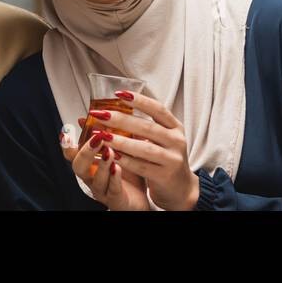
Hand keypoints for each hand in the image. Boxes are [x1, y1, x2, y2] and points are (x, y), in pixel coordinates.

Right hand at [64, 127, 150, 210]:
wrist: (140, 200)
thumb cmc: (128, 175)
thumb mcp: (118, 149)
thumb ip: (107, 133)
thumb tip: (97, 113)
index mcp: (90, 164)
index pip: (72, 154)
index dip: (66, 144)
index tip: (66, 132)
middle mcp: (92, 178)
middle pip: (79, 166)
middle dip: (85, 151)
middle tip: (96, 139)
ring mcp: (102, 190)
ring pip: (96, 179)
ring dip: (102, 164)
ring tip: (110, 151)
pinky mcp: (116, 199)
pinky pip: (112, 189)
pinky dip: (114, 178)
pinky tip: (118, 168)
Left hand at [86, 90, 198, 210]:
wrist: (180, 188)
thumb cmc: (163, 158)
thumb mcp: (159, 139)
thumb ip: (139, 126)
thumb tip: (107, 112)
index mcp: (175, 127)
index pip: (158, 109)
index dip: (139, 101)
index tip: (118, 94)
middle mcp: (177, 141)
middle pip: (148, 128)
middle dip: (122, 120)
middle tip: (101, 114)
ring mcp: (173, 159)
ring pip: (144, 148)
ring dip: (121, 141)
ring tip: (102, 135)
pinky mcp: (165, 176)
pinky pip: (142, 167)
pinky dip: (125, 160)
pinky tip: (111, 155)